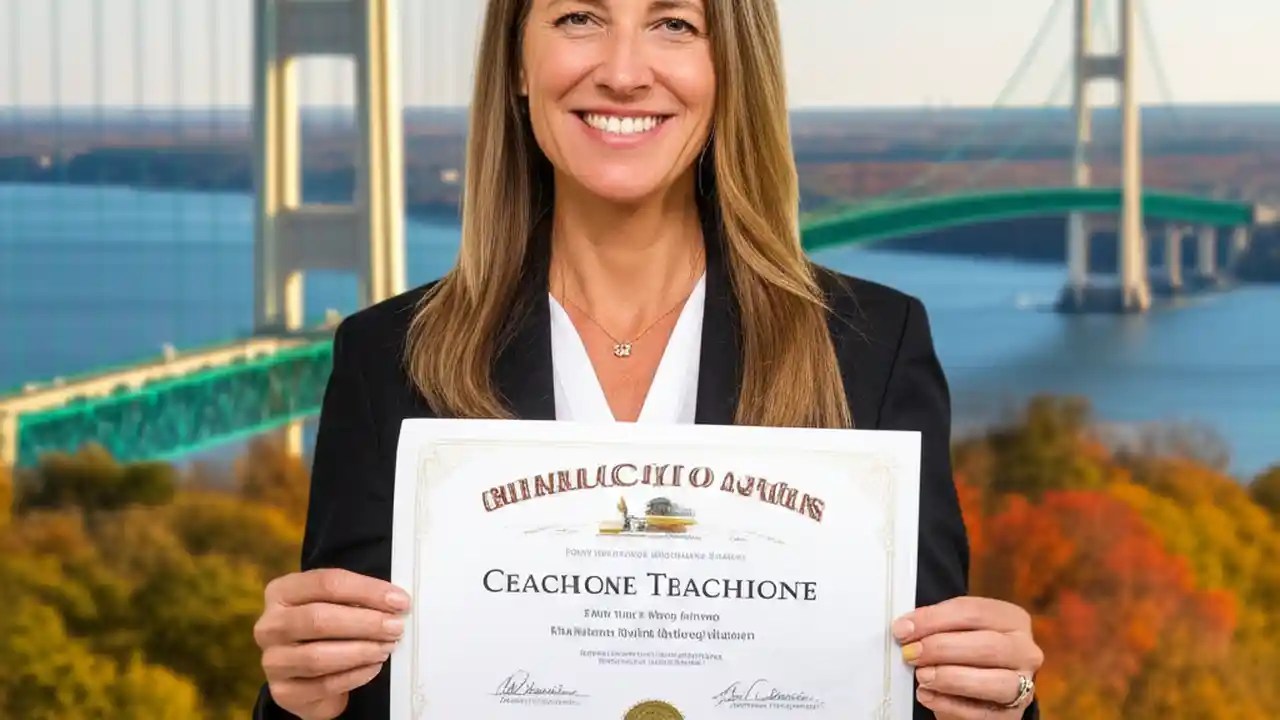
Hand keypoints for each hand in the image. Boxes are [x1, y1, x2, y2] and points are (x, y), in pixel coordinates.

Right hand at [254, 568, 411, 719]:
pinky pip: (323, 685)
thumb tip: (396, 602)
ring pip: (318, 656)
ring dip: (361, 651)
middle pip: (319, 618)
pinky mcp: (284, 691)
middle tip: (395, 627)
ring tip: (386, 647)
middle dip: (366, 622)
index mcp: (282, 592)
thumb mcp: (335, 605)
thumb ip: (358, 598)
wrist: (305, 674)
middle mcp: (270, 625)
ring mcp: (273, 660)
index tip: (399, 600)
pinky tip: (373, 667)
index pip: (326, 583)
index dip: (367, 591)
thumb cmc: (325, 630)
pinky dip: (354, 675)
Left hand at [892, 596, 1042, 718]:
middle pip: (987, 645)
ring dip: (950, 678)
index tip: (903, 629)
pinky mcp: (1012, 714)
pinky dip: (949, 704)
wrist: (981, 685)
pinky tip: (927, 695)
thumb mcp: (955, 628)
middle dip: (941, 648)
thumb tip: (905, 628)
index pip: (973, 611)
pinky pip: (982, 713)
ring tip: (921, 676)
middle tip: (910, 653)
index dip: (933, 619)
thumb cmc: (966, 649)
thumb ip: (936, 624)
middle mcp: (1025, 650)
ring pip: (994, 681)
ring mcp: (1024, 684)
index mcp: (1012, 619)